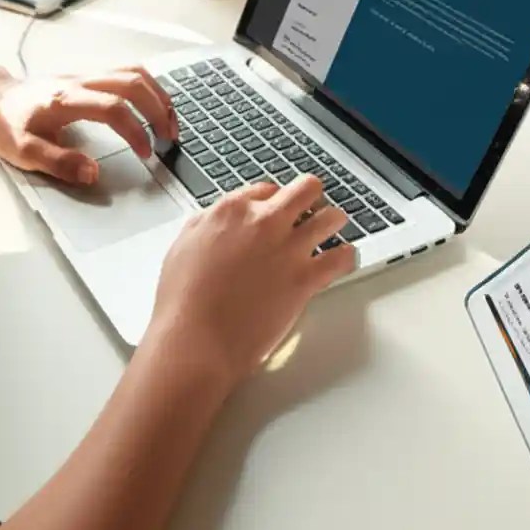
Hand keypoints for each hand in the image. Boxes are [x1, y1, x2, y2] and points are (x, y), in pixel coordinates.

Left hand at [0, 65, 178, 184]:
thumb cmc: (6, 125)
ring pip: (134, 71)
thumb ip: (59, 163)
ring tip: (170, 122)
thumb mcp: (24, 152)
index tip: (146, 153)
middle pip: (132, 81)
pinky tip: (156, 107)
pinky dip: (149, 88)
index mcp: (64, 99)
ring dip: (158, 95)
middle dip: (158, 109)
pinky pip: (128, 71)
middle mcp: (79, 81)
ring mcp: (86, 74)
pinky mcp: (89, 75)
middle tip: (170, 137)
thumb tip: (93, 173)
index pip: (113, 108)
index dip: (136, 131)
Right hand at [147, 176, 356, 383]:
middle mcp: (264, 222)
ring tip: (331, 233)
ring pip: (332, 217)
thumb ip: (205, 226)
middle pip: (306, 189)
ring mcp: (288, 248)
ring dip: (333, 223)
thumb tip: (216, 221)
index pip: (267, 189)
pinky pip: (342, 258)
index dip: (274, 201)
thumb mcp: (182, 247)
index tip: (276, 211)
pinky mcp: (305, 278)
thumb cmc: (183, 302)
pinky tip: (342, 261)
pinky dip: (347, 258)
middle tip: (312, 210)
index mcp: (231, 211)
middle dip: (311, 197)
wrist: (195, 340)